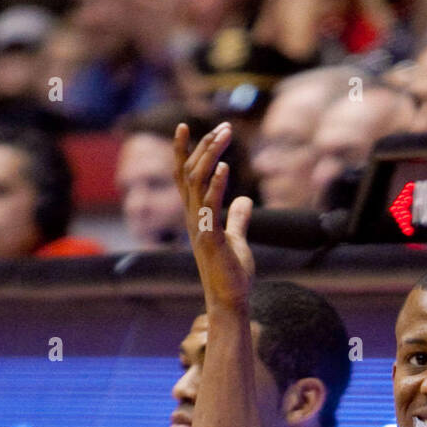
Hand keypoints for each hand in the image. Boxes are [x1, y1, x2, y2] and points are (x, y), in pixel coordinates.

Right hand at [173, 122, 254, 310]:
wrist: (230, 300)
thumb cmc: (231, 273)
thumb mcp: (236, 239)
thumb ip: (238, 218)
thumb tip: (245, 200)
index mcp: (196, 216)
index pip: (183, 176)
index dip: (182, 150)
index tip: (185, 125)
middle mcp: (192, 218)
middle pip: (188, 172)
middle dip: (202, 146)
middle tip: (222, 126)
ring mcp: (199, 227)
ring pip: (196, 183)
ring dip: (210, 157)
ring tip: (224, 136)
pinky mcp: (210, 238)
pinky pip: (210, 206)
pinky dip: (217, 185)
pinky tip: (226, 167)